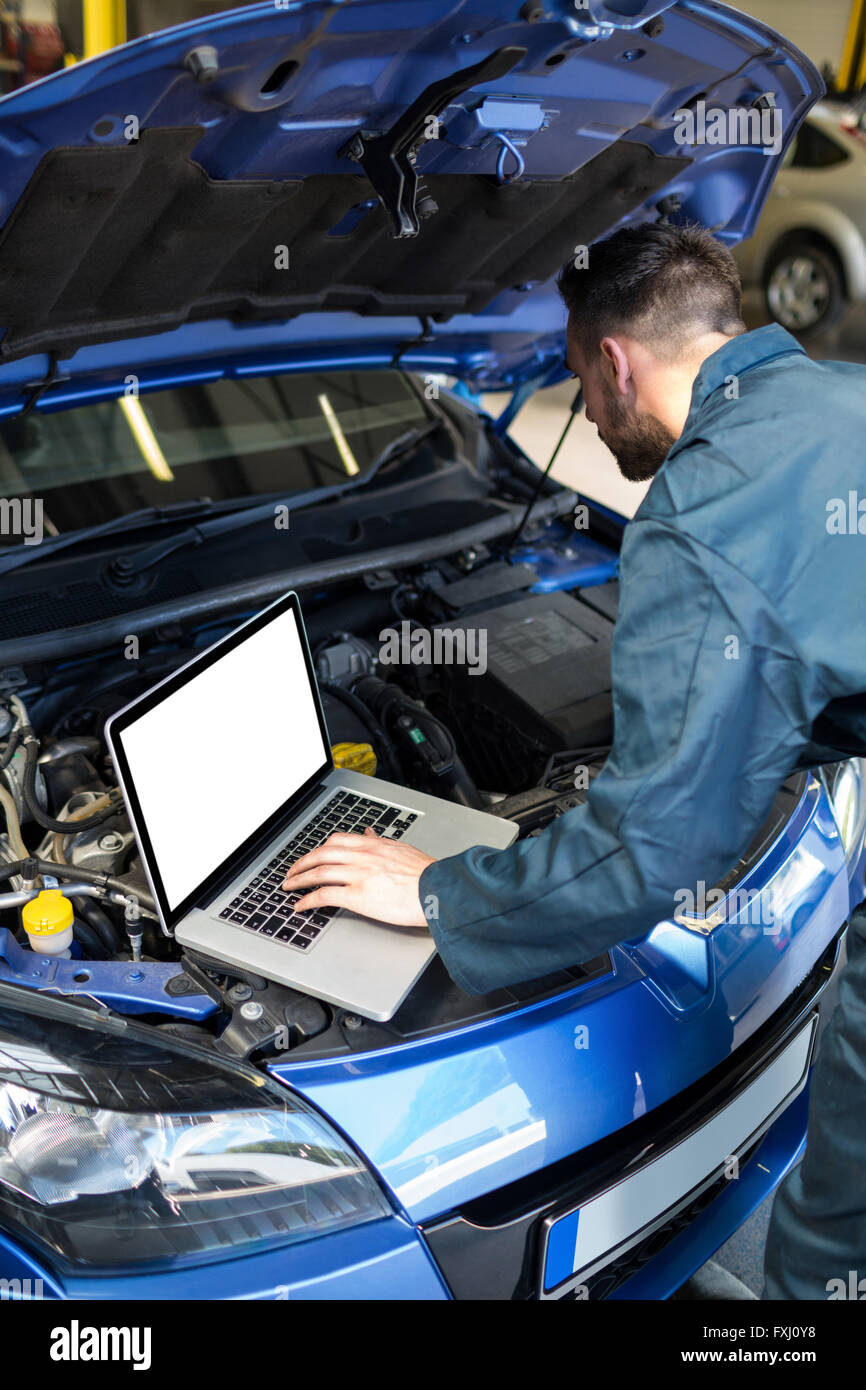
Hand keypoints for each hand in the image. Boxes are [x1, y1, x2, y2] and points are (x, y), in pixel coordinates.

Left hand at [281, 827, 433, 928]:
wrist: (437, 889)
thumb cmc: (426, 873)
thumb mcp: (401, 848)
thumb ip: (381, 842)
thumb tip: (371, 833)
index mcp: (372, 844)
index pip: (336, 841)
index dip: (318, 849)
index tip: (311, 856)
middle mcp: (361, 856)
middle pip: (321, 854)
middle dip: (301, 863)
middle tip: (291, 872)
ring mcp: (357, 875)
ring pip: (318, 872)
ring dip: (298, 880)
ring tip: (288, 888)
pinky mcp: (357, 896)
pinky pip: (323, 895)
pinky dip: (307, 900)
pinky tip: (300, 905)